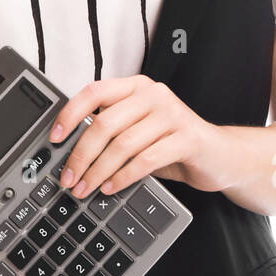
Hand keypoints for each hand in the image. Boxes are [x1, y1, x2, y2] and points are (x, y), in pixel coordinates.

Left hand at [47, 75, 232, 199]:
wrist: (221, 156)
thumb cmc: (173, 144)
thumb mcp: (139, 132)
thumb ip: (112, 132)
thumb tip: (70, 153)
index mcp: (136, 86)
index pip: (94, 92)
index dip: (69, 114)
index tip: (54, 138)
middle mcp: (154, 94)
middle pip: (104, 123)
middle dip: (81, 155)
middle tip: (69, 178)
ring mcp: (172, 114)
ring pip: (123, 144)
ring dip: (98, 172)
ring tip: (86, 189)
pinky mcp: (188, 137)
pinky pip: (146, 160)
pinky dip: (124, 177)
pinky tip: (111, 188)